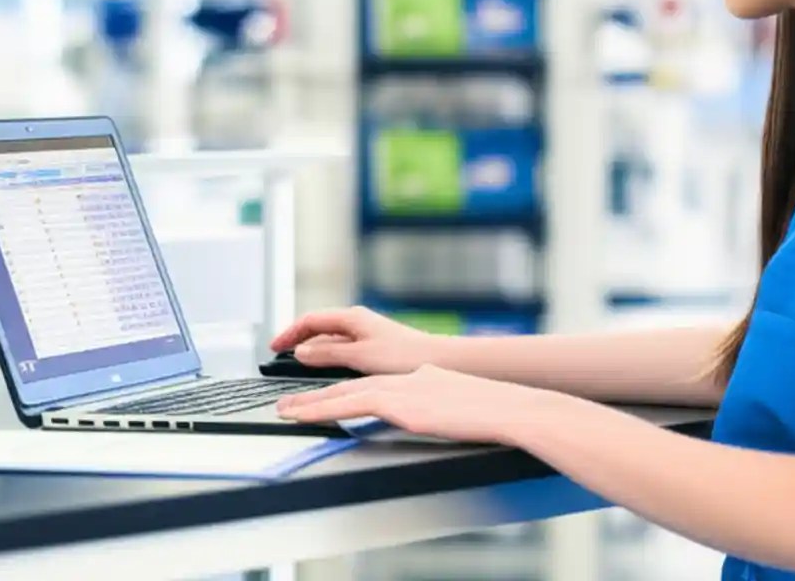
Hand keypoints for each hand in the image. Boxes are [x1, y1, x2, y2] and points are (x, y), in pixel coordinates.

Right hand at [269, 306, 446, 375]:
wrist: (438, 361)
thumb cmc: (404, 356)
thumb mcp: (359, 356)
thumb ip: (327, 353)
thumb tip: (300, 352)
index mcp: (352, 318)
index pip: (310, 320)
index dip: (289, 333)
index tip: (273, 348)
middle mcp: (358, 322)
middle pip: (318, 328)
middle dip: (297, 340)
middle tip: (280, 357)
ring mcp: (366, 334)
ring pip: (330, 340)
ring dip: (312, 350)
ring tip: (297, 365)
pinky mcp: (374, 347)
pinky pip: (342, 349)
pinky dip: (328, 357)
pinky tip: (326, 370)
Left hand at [276, 365, 561, 444]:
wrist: (509, 407)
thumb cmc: (496, 413)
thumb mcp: (463, 405)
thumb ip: (441, 407)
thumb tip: (433, 417)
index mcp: (425, 378)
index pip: (378, 384)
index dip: (350, 391)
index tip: (331, 398)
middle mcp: (408, 378)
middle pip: (354, 384)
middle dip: (319, 393)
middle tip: (291, 402)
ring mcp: (403, 388)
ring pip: (344, 393)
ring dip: (310, 402)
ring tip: (285, 411)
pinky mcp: (400, 403)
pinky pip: (350, 406)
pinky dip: (322, 410)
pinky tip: (305, 416)